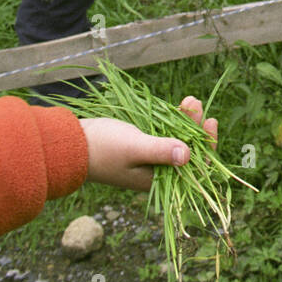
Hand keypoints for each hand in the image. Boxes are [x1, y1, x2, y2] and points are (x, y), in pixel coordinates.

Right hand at [80, 96, 218, 191]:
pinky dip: (173, 121)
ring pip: (178, 140)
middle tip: (194, 102)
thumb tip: (188, 155)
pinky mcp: (143, 146)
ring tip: (189, 99)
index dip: (206, 148)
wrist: (71, 145)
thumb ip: (160, 150)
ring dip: (186, 121)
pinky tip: (178, 106)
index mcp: (159, 181)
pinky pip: (165, 134)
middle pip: (189, 152)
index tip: (210, 122)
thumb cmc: (102, 149)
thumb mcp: (134, 147)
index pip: (194, 170)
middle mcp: (158, 173)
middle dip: (196, 128)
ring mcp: (150, 159)